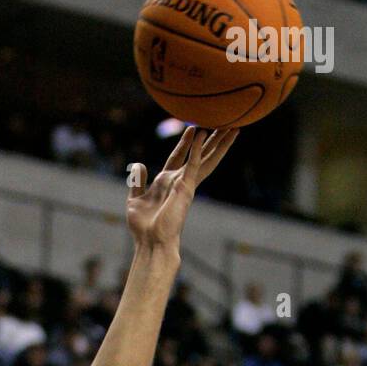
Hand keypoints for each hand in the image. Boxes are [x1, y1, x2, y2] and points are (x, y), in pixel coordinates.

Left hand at [126, 127, 237, 251]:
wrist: (151, 241)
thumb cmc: (143, 227)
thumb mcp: (135, 199)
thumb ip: (138, 181)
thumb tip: (138, 164)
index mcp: (167, 182)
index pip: (179, 157)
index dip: (185, 143)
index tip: (192, 128)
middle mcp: (180, 181)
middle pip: (200, 155)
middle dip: (212, 140)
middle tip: (225, 124)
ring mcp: (186, 184)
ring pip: (205, 158)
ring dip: (218, 142)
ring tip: (231, 126)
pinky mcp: (186, 187)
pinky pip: (193, 164)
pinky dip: (197, 149)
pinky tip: (202, 133)